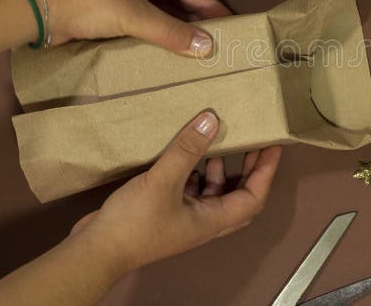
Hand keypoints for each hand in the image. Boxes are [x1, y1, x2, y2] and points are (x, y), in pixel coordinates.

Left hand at [41, 0, 229, 55]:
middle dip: (193, 16)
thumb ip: (171, 31)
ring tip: (195, 45)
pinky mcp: (105, 12)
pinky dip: (156, 32)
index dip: (207, 3)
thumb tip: (207, 46)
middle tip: (215, 36)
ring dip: (174, 25)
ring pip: (156, 9)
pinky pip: (141, 21)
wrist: (36, 13)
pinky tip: (165, 48)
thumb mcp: (134, 16)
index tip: (227, 21)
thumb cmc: (88, 2)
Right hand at [70, 111, 281, 271]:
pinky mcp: (166, 214)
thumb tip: (212, 120)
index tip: (273, 146)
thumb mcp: (164, 180)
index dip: (266, 171)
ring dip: (219, 171)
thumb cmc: (134, 223)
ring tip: (218, 143)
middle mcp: (204, 222)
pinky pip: (191, 192)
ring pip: (214, 193)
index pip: (254, 196)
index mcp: (212, 220)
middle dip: (249, 170)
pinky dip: (194, 174)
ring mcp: (185, 219)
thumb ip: (188, 149)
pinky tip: (186, 157)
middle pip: (239, 196)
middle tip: (254, 143)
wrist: (96, 250)